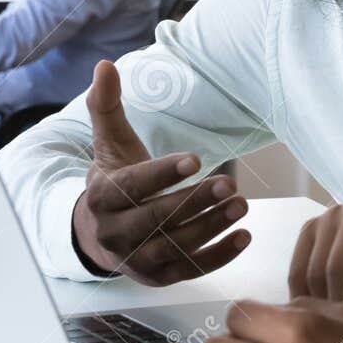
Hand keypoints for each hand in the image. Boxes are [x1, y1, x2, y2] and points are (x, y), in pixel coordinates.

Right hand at [70, 59, 250, 284]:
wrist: (98, 234)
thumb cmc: (113, 181)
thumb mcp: (108, 143)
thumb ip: (107, 106)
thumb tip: (104, 65)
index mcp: (101, 197)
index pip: (131, 187)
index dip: (162, 174)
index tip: (195, 158)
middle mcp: (115, 234)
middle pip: (156, 220)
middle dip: (194, 202)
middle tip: (229, 183)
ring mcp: (137, 260)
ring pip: (176, 247)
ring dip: (211, 227)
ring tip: (241, 204)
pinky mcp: (158, 277)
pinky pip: (190, 270)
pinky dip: (219, 256)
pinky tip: (244, 236)